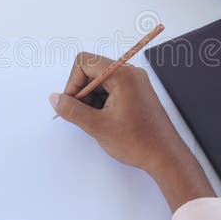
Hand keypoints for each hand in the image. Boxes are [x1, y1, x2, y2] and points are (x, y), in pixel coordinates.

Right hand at [50, 52, 213, 210]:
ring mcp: (135, 83)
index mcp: (123, 75)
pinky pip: (111, 89)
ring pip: (100, 82)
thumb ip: (72, 110)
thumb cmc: (138, 141)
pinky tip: (105, 121)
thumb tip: (54, 98)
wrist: (166, 157)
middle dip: (82, 93)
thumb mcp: (98, 126)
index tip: (72, 104)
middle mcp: (130, 73)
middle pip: (92, 71)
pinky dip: (102, 103)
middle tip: (84, 116)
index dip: (73, 82)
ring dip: (91, 100)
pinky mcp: (136, 93)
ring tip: (97, 122)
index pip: (85, 62)